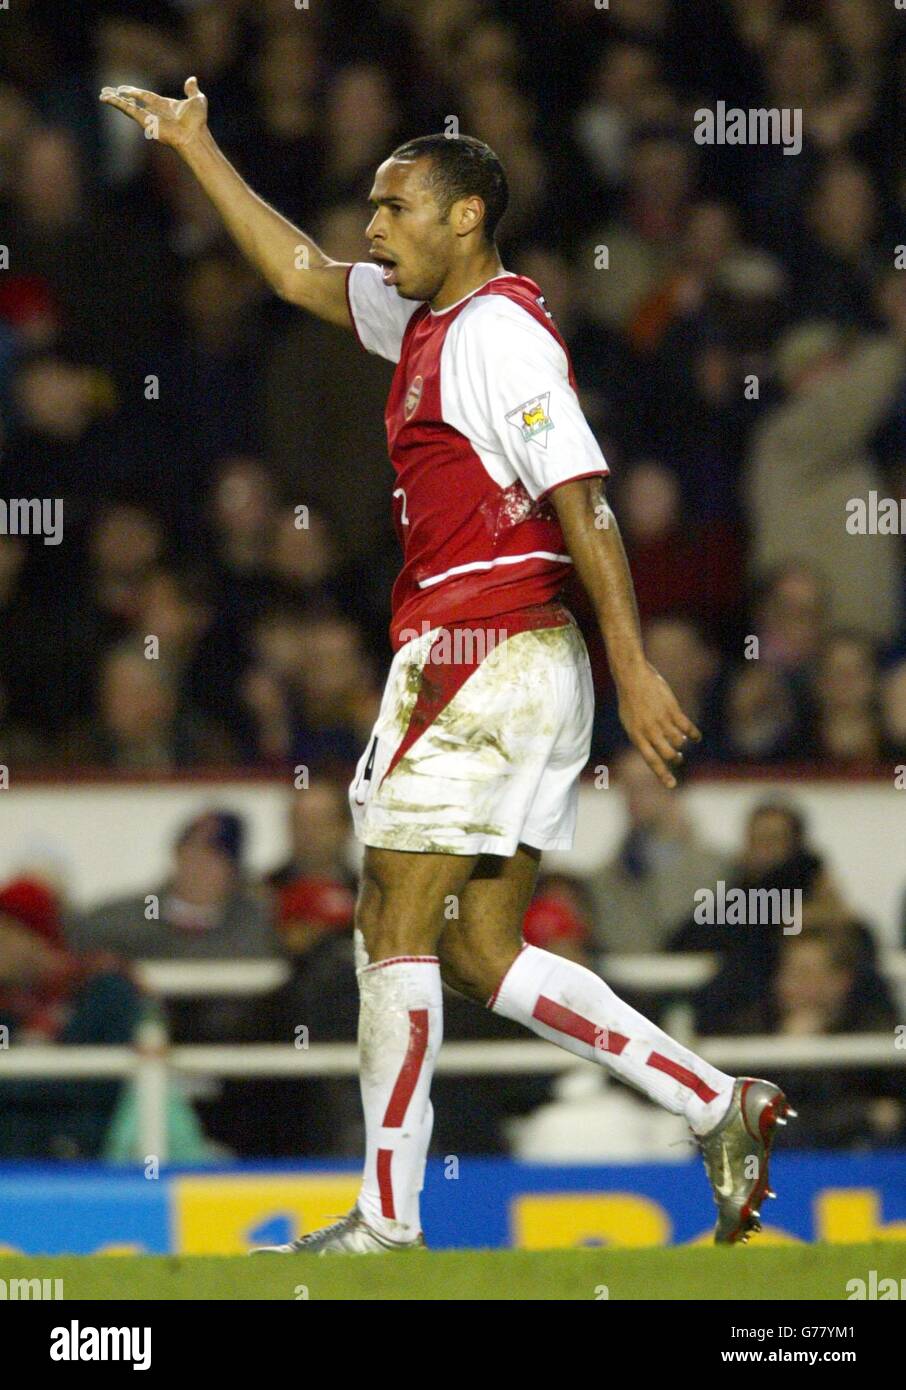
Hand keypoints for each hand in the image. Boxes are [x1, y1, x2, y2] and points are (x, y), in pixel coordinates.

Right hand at [99, 75, 207, 151]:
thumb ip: (192, 89)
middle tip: (108, 92)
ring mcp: (149, 118)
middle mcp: (155, 112)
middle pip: (133, 102)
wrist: (194, 135)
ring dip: (115, 101)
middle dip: (121, 97)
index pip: (145, 96)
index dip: (134, 92)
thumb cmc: (197, 122)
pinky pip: (128, 111)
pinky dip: (118, 104)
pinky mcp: (144, 122)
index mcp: (164, 105)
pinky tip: (107, 99)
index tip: (123, 89)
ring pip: (128, 107)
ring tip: (102, 96)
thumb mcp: (197, 100)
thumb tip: (192, 79)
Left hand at [616, 661, 701, 788]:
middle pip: (668, 754)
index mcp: (636, 736)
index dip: (663, 774)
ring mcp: (661, 720)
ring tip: (682, 741)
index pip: (652, 761)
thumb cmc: (629, 700)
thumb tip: (655, 751)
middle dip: (675, 759)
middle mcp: (649, 731)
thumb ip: (641, 737)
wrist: (632, 677)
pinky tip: (696, 736)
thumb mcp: (629, 722)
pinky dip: (694, 734)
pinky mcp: (672, 710)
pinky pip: (687, 727)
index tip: (672, 785)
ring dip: (683, 744)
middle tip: (678, 759)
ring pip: (679, 741)